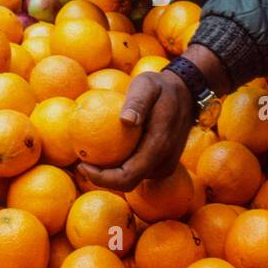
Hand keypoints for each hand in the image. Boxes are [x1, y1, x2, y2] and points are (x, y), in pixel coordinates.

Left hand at [77, 68, 193, 190]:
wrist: (186, 94)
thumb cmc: (161, 86)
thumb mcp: (147, 84)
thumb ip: (138, 101)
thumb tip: (125, 120)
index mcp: (159, 147)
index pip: (128, 177)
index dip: (102, 178)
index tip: (81, 165)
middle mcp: (164, 163)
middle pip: (127, 183)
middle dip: (101, 178)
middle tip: (80, 162)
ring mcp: (165, 166)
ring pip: (132, 179)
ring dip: (110, 173)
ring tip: (89, 155)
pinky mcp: (162, 164)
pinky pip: (137, 171)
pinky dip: (120, 166)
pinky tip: (104, 152)